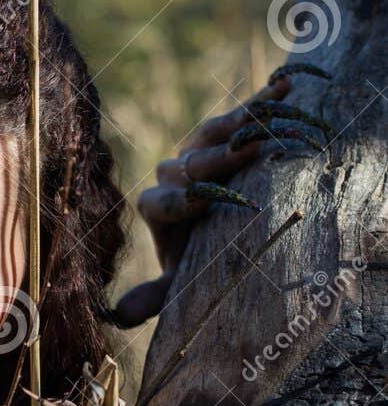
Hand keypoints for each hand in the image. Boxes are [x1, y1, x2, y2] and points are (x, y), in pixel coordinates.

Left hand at [110, 69, 298, 327]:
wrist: (224, 228)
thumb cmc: (201, 259)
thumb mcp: (183, 280)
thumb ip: (157, 295)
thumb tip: (119, 316)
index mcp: (157, 207)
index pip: (162, 202)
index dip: (182, 201)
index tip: (205, 200)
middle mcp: (173, 174)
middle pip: (189, 162)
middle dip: (218, 160)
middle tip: (249, 153)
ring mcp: (197, 148)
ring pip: (212, 133)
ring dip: (240, 125)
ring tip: (267, 120)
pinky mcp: (224, 132)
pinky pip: (241, 114)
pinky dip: (262, 101)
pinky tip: (285, 89)